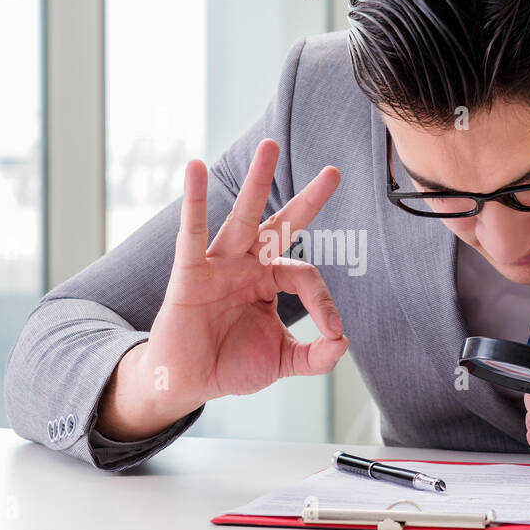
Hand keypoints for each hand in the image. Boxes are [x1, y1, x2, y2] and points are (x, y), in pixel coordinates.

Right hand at [98, 139, 347, 439]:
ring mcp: (219, 265)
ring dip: (257, 181)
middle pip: (282, 225)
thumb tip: (342, 344)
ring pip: (243, 219)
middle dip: (308, 200)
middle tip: (334, 172)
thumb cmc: (230, 364)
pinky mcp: (189, 273)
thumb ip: (315, 356)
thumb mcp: (282, 361)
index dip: (323, 303)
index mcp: (268, 281)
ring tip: (269, 146)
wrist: (187, 383)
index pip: (305, 276)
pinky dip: (194, 201)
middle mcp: (247, 265)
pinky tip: (195, 169)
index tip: (332, 332)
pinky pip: (192, 233)